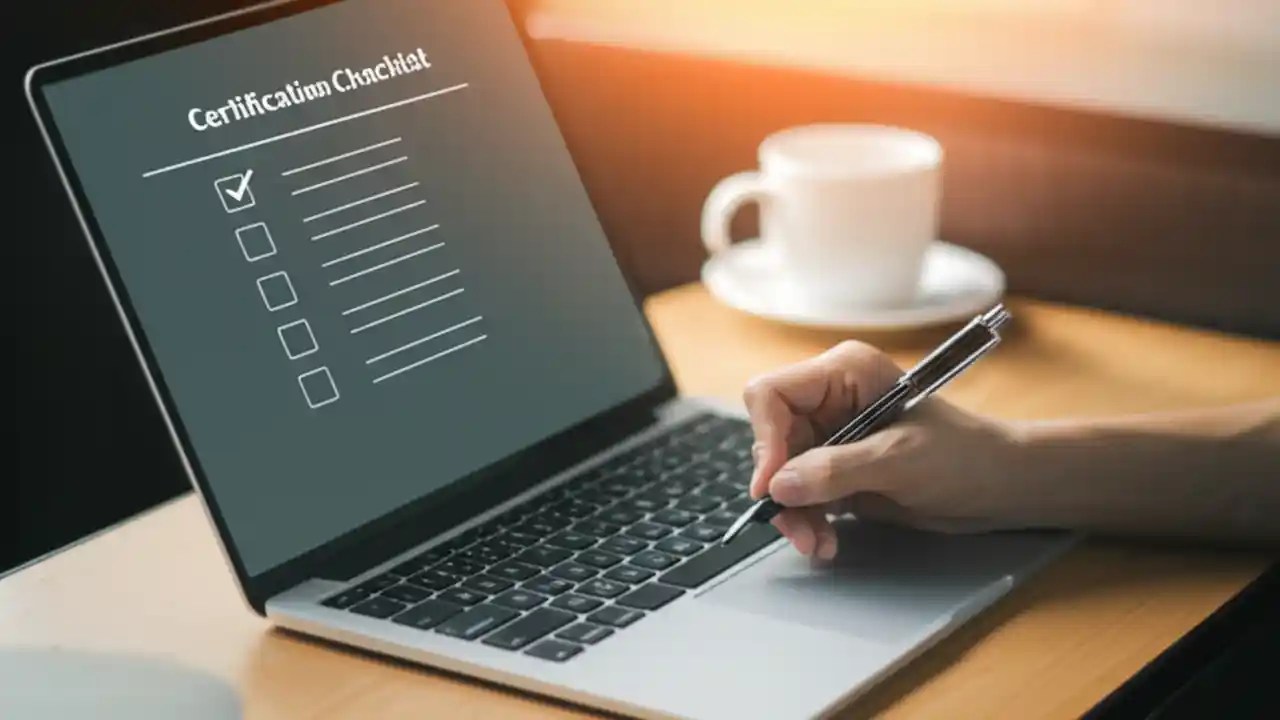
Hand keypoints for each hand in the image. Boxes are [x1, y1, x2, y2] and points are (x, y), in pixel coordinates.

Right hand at [744, 341, 1022, 559]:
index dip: (765, 439)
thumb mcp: (900, 460)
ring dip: (793, 513)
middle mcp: (829, 399)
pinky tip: (826, 542)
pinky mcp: (836, 470)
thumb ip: (836, 470)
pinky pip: (801, 494)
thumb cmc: (965, 455)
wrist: (1001, 486)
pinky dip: (808, 520)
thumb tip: (778, 486)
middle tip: (797, 530)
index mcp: (843, 373)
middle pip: (772, 440)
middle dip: (780, 487)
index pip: (771, 395)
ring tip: (816, 545)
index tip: (771, 486)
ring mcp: (831, 435)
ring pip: (781, 474)